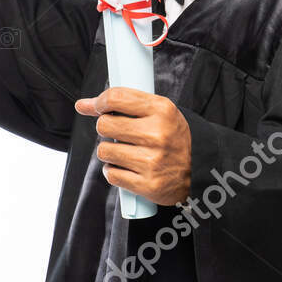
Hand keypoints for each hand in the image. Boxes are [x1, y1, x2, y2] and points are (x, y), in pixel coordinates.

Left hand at [75, 87, 192, 206]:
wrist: (199, 170)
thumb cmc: (174, 138)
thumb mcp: (159, 113)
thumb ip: (123, 105)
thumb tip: (82, 105)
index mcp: (163, 110)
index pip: (116, 98)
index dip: (100, 102)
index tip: (97, 107)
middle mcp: (158, 134)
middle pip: (104, 125)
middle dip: (106, 129)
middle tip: (120, 133)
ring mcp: (152, 161)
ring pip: (104, 151)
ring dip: (110, 152)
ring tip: (128, 153)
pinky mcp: (147, 184)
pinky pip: (111, 174)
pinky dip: (115, 171)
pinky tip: (129, 168)